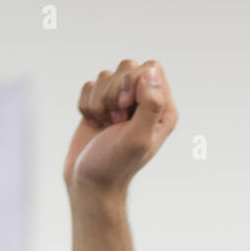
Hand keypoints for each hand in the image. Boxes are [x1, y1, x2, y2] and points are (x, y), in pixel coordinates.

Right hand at [63, 58, 178, 198]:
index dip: (133, 82)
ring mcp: (121, 103)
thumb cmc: (116, 165)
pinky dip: (87, 105)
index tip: (125, 110)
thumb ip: (151, 104)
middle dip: (113, 92)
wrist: (90, 183)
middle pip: (127, 67)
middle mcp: (144, 103)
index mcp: (163, 109)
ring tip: (105, 125)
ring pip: (105, 75)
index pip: (151, 68)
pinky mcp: (100, 105)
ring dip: (99, 102)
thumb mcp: (138, 137)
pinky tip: (94, 125)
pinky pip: (89, 86)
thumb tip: (152, 71)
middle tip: (115, 121)